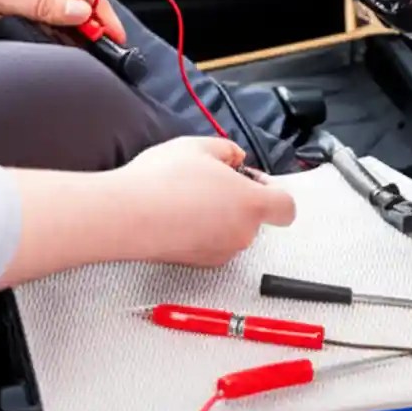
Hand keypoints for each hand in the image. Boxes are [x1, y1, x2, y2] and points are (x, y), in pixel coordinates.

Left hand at [0, 0, 124, 41]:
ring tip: (91, 47)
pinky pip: (41, 14)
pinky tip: (66, 42)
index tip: (111, 28)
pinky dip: (54, 28)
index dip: (98, 3)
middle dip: (90, 17)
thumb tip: (80, 12)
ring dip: (73, 25)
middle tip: (105, 42)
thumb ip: (45, 5)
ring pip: (57, 5)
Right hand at [112, 137, 296, 266]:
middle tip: (211, 181)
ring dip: (218, 216)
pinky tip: (176, 214)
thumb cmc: (161, 183)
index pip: (286, 207)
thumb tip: (234, 156)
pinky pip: (209, 244)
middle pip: (255, 218)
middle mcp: (241, 234)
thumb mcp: (199, 146)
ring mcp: (219, 252)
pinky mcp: (196, 263)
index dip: (273, 191)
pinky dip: (199, 231)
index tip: (251, 179)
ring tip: (187, 196)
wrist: (125, 216)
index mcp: (251, 205)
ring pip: (231, 231)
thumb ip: (227, 150)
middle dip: (238, 199)